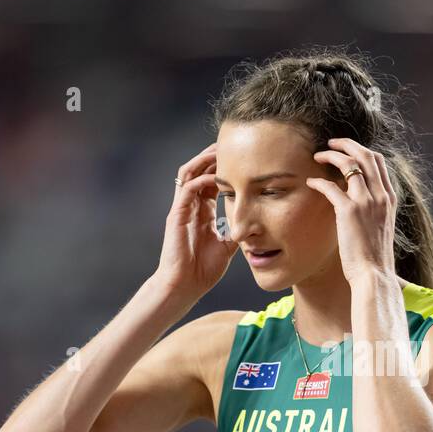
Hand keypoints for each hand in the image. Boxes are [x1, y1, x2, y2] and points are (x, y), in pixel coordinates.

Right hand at [155, 144, 237, 301]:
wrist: (185, 285)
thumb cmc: (202, 269)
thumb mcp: (227, 246)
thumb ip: (237, 231)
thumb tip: (256, 224)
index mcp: (201, 211)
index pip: (210, 180)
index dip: (223, 168)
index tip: (241, 158)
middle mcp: (190, 205)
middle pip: (198, 170)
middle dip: (213, 156)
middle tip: (231, 145)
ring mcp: (181, 209)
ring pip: (188, 173)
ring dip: (204, 160)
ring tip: (220, 151)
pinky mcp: (176, 215)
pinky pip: (188, 189)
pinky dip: (202, 180)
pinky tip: (217, 179)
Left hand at [307, 137, 397, 282]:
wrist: (374, 274)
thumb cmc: (375, 257)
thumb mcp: (381, 228)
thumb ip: (374, 210)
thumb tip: (361, 203)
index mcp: (390, 199)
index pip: (379, 162)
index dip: (361, 151)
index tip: (348, 151)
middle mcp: (380, 196)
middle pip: (365, 155)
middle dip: (346, 144)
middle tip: (331, 143)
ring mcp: (366, 202)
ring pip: (349, 164)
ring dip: (331, 156)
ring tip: (318, 156)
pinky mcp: (349, 211)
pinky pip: (331, 186)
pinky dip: (318, 181)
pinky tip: (311, 182)